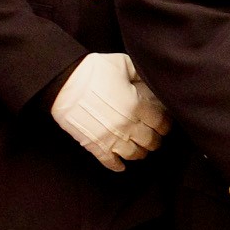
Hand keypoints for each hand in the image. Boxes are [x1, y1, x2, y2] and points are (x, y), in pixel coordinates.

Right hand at [52, 51, 163, 170]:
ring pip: (134, 154)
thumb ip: (140, 74)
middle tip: (155, 138)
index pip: (161, 123)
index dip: (165, 125)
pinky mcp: (95, 146)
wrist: (63, 83)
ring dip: (140, 153)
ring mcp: (111, 138)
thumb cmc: (93, 70)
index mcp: (137, 105)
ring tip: (141, 150)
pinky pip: (110, 162)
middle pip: (151, 141)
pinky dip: (117, 166)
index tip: (165, 125)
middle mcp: (128, 125)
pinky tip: (121, 166)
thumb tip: (151, 80)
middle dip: (155, 140)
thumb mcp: (122, 64)